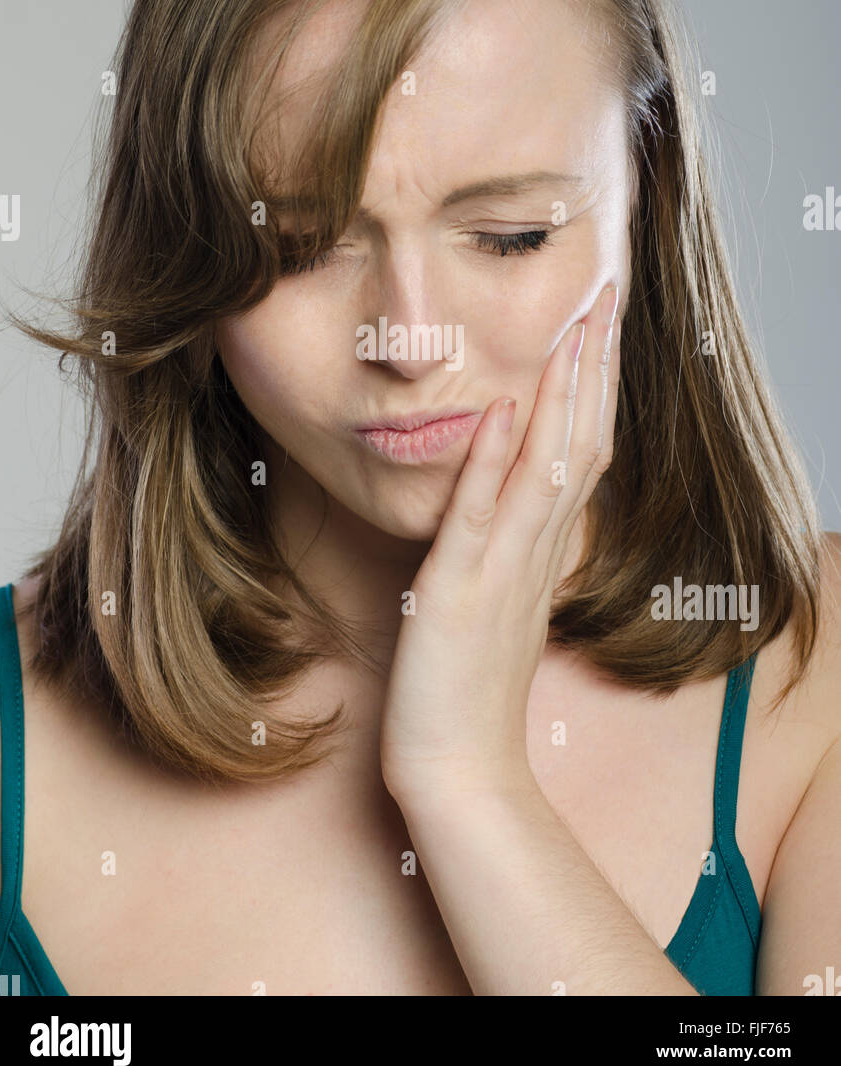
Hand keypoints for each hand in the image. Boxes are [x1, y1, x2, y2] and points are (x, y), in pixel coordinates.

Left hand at [380, 284, 620, 808]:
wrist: (457, 768)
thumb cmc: (468, 687)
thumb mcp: (497, 600)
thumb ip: (509, 544)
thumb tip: (505, 489)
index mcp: (542, 551)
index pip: (582, 451)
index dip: (595, 385)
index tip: (600, 324)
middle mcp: (535, 552)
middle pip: (582, 443)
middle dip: (594, 367)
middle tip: (608, 296)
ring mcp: (503, 571)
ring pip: (549, 468)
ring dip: (564, 394)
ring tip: (578, 326)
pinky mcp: (460, 593)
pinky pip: (482, 517)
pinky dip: (496, 460)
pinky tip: (508, 407)